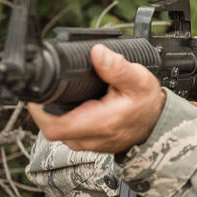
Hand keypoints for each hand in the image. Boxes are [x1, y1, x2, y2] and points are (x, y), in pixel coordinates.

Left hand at [26, 44, 166, 154]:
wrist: (157, 123)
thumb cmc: (147, 104)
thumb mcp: (138, 80)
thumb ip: (117, 67)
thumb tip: (97, 53)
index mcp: (100, 123)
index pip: (53, 126)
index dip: (39, 110)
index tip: (39, 91)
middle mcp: (90, 138)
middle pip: (49, 126)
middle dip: (44, 107)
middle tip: (48, 86)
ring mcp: (87, 143)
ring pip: (56, 130)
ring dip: (53, 112)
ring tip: (58, 93)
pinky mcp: (86, 143)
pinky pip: (66, 132)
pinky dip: (62, 117)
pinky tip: (68, 104)